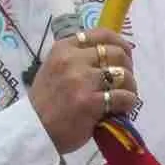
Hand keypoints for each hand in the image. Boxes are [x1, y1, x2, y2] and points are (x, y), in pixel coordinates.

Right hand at [30, 28, 137, 153]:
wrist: (34, 130)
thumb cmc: (46, 101)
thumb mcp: (54, 67)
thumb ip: (77, 57)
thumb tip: (111, 52)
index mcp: (64, 48)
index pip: (102, 34)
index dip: (120, 43)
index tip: (125, 55)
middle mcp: (72, 60)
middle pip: (117, 54)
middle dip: (128, 67)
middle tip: (125, 81)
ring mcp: (81, 81)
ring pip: (123, 74)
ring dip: (130, 86)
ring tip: (125, 96)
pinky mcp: (90, 102)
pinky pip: (123, 96)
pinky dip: (128, 102)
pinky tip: (122, 108)